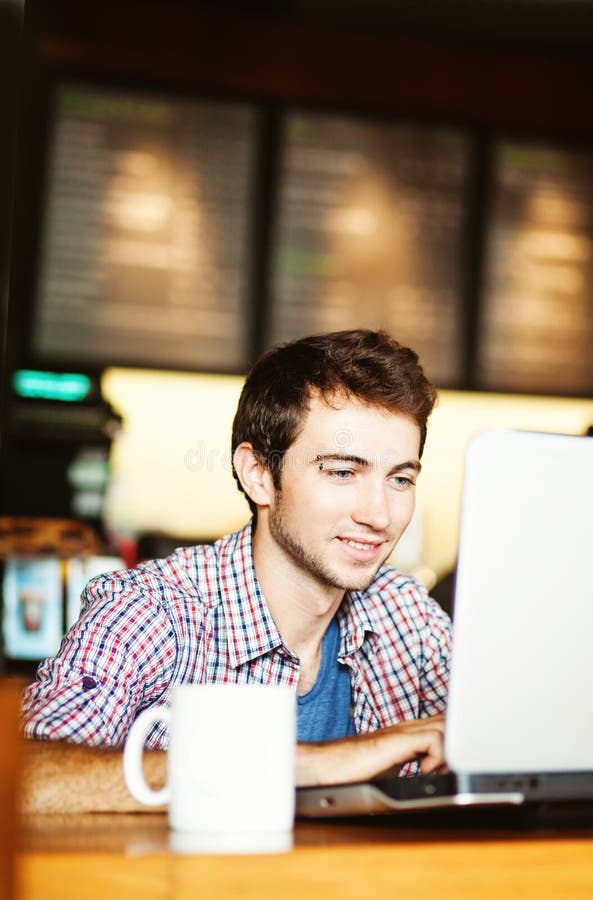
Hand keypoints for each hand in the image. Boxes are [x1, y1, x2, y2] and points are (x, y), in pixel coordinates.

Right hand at [296, 714, 445, 786]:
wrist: (323, 767)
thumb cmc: (348, 771)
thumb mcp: (388, 768)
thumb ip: (409, 764)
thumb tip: (430, 776)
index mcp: (403, 733)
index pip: (439, 722)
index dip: (453, 736)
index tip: (454, 761)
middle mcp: (404, 728)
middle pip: (446, 719)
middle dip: (457, 741)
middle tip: (449, 767)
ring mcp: (400, 732)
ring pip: (444, 726)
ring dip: (449, 751)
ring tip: (436, 771)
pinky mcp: (396, 741)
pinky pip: (434, 740)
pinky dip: (438, 757)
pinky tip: (424, 772)